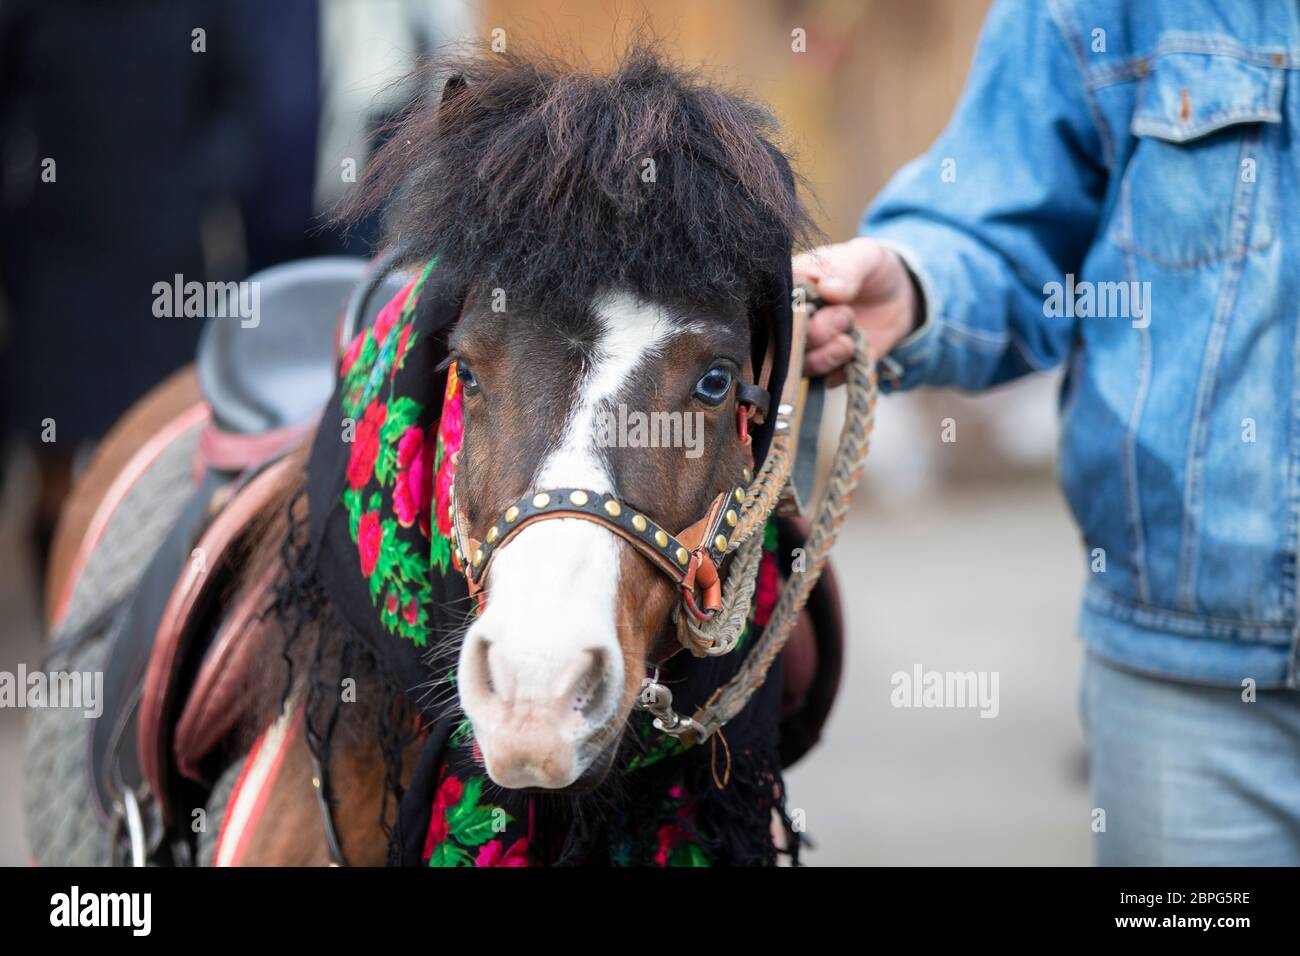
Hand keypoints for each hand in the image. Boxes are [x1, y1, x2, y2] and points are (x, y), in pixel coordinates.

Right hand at [794, 237, 921, 378]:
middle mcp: (793, 320)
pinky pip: (826, 380)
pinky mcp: (829, 367)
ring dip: (827, 355)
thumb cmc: (872, 270)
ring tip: (850, 339)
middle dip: (817, 332)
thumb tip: (828, 289)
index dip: (795, 310)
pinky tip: (858, 351)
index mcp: (792, 287)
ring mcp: (809, 346)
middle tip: (845, 316)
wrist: (898, 296)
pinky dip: (843, 370)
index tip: (822, 301)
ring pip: (800, 365)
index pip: (775, 305)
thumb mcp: (866, 257)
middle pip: (785, 339)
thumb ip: (848, 269)